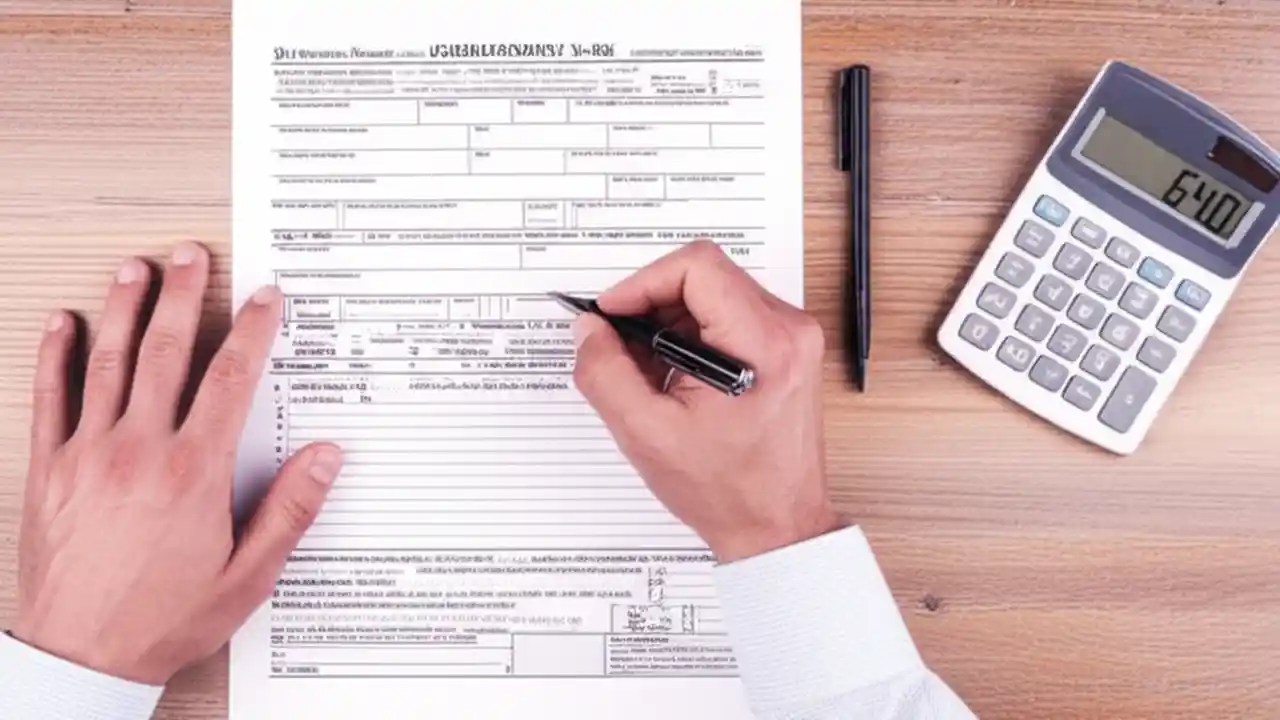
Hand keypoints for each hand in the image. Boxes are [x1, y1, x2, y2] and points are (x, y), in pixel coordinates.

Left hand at [15, 242, 340, 684]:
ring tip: (137, 269)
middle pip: (167, 354)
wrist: (81, 655)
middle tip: (192, 257)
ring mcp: (88, 455)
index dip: (253, 332)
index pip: (230, 381)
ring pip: (109, 363)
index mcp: (192, 473)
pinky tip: (64, 324)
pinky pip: (50, 398)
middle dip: (184, 297)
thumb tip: (325, 457)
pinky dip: (56, 356)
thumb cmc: (164, 619)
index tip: (265, 299)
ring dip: (125, 310)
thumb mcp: (247, 576)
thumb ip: (289, 509)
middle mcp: (139, 451)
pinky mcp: (49, 470)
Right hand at [572, 241, 840, 562]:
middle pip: (704, 275)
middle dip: (652, 305)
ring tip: (648, 370)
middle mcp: (788, 331)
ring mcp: (791, 339)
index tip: (612, 315)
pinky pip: (728, 316)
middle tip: (621, 347)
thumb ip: (606, 373)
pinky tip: (673, 376)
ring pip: (714, 293)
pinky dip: (691, 335)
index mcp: (763, 344)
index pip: (697, 267)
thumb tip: (589, 329)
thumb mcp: (646, 434)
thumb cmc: (727, 491)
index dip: (642, 283)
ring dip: (670, 322)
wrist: (777, 527)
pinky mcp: (786, 350)